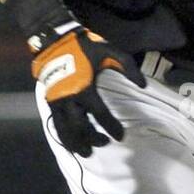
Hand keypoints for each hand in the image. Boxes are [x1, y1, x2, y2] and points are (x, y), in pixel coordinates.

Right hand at [31, 24, 144, 157]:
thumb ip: (127, 67)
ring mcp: (57, 102)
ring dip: (77, 144)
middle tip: (104, 143)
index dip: (112, 127)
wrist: (53, 40)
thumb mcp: (109, 51)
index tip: (121, 136)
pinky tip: (71, 145)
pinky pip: (56, 125)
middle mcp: (69, 99)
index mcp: (84, 88)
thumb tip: (143, 85)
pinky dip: (64, 138)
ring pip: (66, 131)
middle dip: (94, 139)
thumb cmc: (83, 46)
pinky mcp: (49, 102)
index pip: (101, 115)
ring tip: (87, 152)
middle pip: (81, 128)